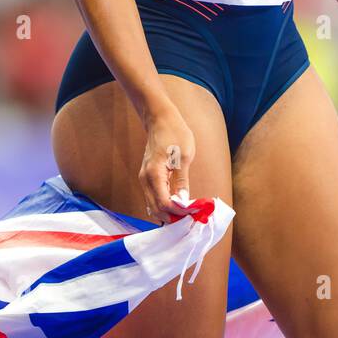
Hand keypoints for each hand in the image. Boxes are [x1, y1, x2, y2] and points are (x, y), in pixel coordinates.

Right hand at [139, 102, 195, 222]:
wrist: (160, 119)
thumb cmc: (174, 133)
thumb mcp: (184, 156)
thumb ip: (182, 181)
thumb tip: (184, 202)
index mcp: (154, 174)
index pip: (164, 203)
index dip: (178, 212)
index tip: (193, 212)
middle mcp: (145, 180)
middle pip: (156, 209)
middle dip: (172, 217)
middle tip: (190, 217)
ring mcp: (144, 179)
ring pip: (152, 206)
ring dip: (167, 213)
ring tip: (185, 213)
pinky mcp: (147, 178)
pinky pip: (153, 198)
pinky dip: (163, 205)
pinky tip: (176, 205)